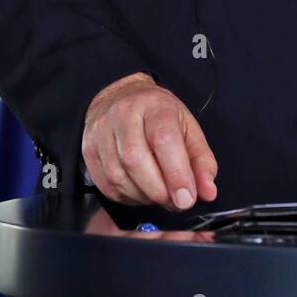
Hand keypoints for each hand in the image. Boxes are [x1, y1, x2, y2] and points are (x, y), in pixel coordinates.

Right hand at [82, 72, 217, 209]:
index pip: (164, 140)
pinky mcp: (88, 151)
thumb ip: (201, 162)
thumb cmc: (158, 115)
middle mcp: (123, 116)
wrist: (122, 97)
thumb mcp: (188, 129)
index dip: (176, 174)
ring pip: (119, 177)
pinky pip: (106, 185)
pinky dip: (127, 196)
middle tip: (174, 200)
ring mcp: (101, 133)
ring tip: (158, 192)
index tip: (186, 198)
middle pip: (136, 161)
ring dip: (143, 196)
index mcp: (155, 106)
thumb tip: (207, 191)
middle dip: (159, 190)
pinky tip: (140, 190)